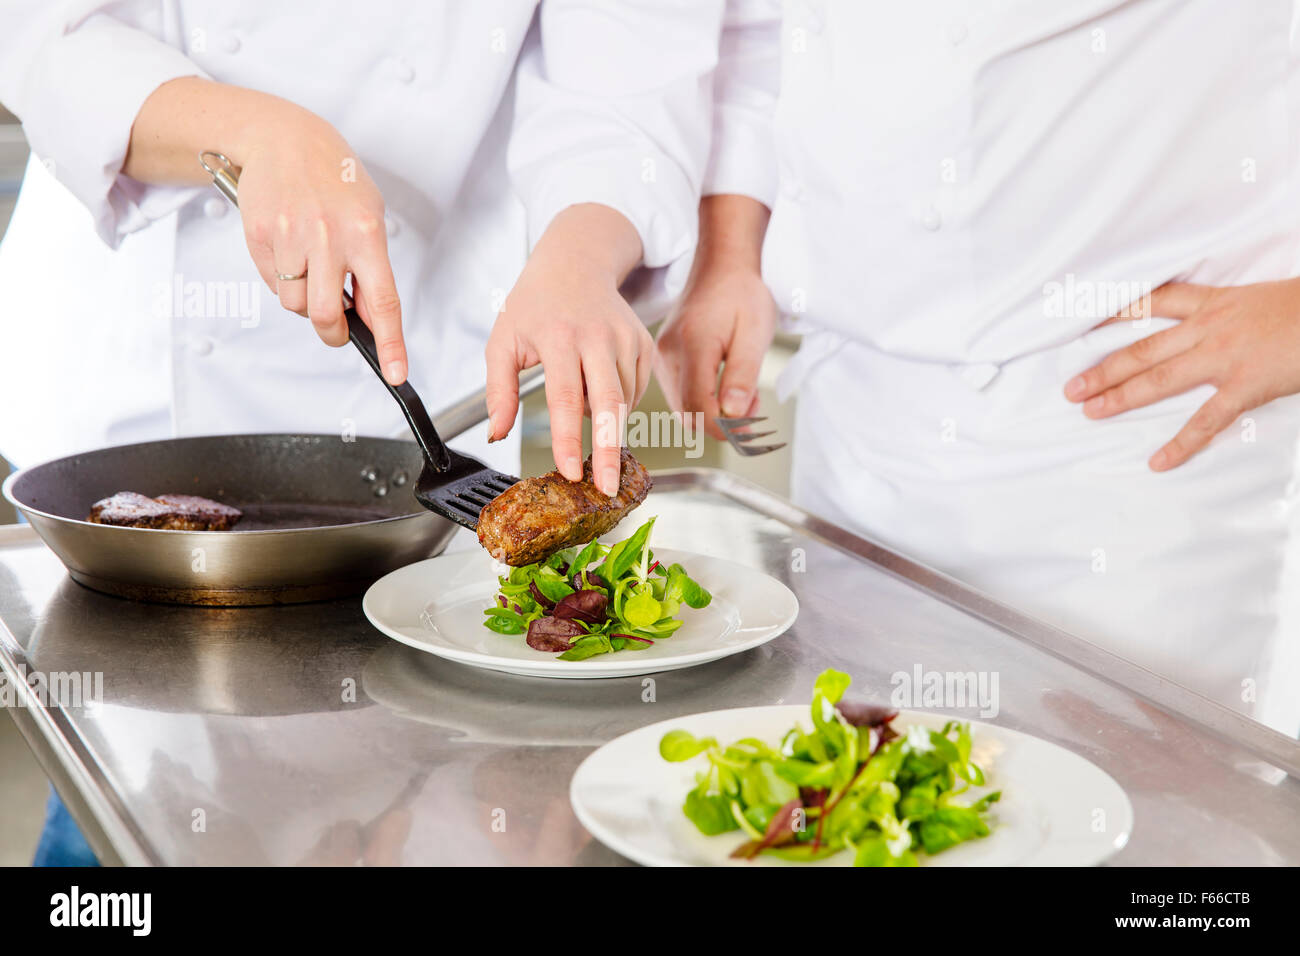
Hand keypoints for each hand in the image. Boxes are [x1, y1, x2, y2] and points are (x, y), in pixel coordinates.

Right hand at [237, 111, 405, 383]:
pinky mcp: (259, 235)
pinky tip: (290, 251)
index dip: (391, 344)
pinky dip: (284, 280)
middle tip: (338, 330)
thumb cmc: (335, 180)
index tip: (396, 374)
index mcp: (366, 233)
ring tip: (312, 270)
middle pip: (326, 315)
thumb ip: (372, 271)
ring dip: (305, 302)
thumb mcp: (369, 218)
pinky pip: (272, 283)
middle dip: (333, 333)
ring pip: (295, 303)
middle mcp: (328, 236)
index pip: (382, 302)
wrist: (284, 137)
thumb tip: (370, 322)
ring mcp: (290, 236)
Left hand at [485, 204, 651, 495]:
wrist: (576, 263)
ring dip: (603, 421)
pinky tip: (597, 384)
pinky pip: (634, 392)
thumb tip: (496, 433)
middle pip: (607, 405)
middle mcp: (598, 337)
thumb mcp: (503, 340)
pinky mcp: (644, 344)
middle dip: (607, 451)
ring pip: (621, 402)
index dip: (566, 438)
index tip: (570, 471)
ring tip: (581, 399)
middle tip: (608, 489)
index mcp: (558, 337)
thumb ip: (498, 390)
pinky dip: (617, 404)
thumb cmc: (534, 304)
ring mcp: (626, 339)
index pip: (564, 397)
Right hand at [657, 262, 776, 439]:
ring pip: (683, 409)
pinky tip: (725, 386)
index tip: (750, 428)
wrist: (721, 267)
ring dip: (713, 413)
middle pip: (688, 413)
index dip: (724, 427)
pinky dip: (703, 402)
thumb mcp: (754, 333)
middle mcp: (669, 354)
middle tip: (752, 405)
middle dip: (721, 421)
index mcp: (693, 346)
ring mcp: (662, 358)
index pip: (699, 406)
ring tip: (742, 393)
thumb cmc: (742, 295)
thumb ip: (743, 375)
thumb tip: (733, 415)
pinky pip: (680, 395)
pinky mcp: (664, 360)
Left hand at [1064, 279, 1299, 469]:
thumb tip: (1199, 334)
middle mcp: (1209, 328)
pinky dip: (1180, 444)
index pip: (1152, 303)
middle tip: (1070, 389)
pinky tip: (1157, 462)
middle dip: (1103, 368)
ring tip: (1090, 412)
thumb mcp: (1259, 299)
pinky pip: (1206, 420)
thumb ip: (1227, 315)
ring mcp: (1225, 357)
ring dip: (1121, 397)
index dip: (1115, 313)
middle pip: (1142, 349)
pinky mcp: (1246, 386)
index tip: (1081, 323)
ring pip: (1159, 379)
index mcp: (1213, 303)